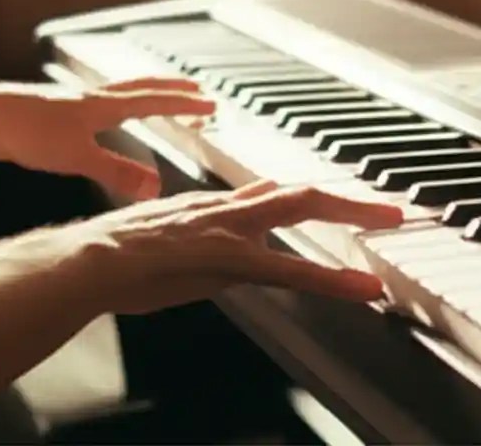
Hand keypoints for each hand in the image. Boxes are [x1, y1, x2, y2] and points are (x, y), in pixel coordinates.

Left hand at [0, 78, 214, 198]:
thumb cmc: (22, 132)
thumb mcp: (75, 157)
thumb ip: (116, 171)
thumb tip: (155, 188)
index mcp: (101, 106)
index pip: (154, 101)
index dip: (184, 104)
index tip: (211, 104)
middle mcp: (90, 99)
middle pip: (140, 87)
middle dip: (171, 88)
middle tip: (197, 88)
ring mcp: (71, 105)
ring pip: (118, 95)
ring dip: (144, 95)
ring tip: (158, 99)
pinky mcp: (53, 116)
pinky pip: (97, 109)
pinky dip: (115, 110)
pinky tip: (104, 123)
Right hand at [72, 180, 404, 313]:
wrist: (86, 262)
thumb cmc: (113, 261)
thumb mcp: (163, 242)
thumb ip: (193, 237)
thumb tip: (211, 243)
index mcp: (209, 206)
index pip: (269, 193)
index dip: (306, 197)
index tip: (336, 199)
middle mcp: (225, 207)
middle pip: (297, 191)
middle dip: (346, 198)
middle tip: (390, 209)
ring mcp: (230, 229)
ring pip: (302, 209)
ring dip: (354, 215)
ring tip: (394, 223)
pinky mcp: (230, 258)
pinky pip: (293, 268)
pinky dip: (334, 279)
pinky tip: (364, 289)